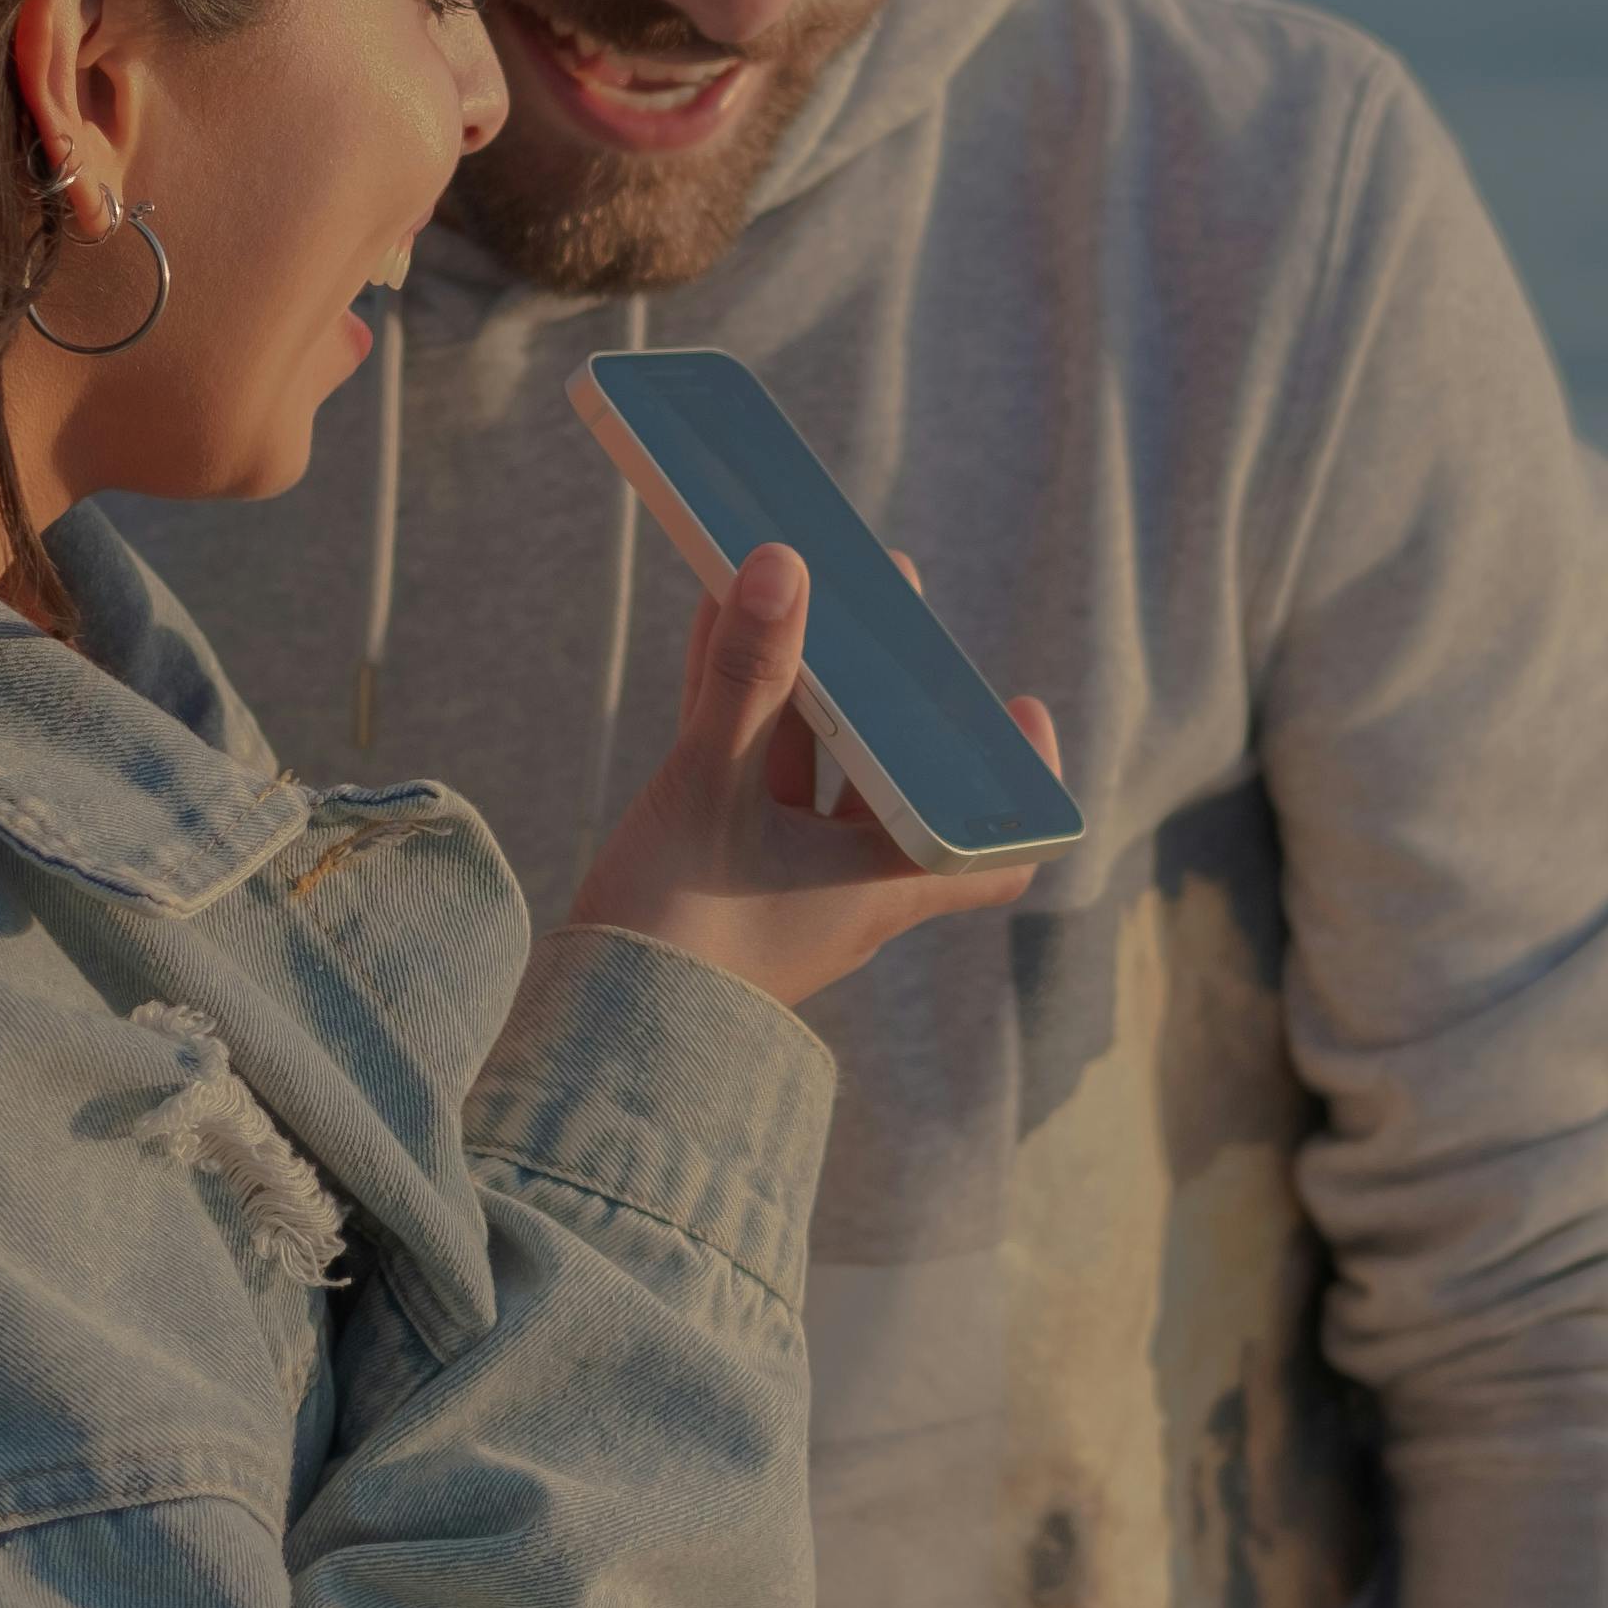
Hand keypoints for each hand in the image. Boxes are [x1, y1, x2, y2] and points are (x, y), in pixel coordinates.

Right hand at [568, 544, 1058, 1009]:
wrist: (586, 1043)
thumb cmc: (675, 936)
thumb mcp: (711, 790)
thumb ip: (747, 678)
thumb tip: (784, 564)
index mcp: (881, 889)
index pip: (992, 856)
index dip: (1017, 784)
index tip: (1020, 708)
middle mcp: (841, 886)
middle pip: (888, 770)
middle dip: (884, 679)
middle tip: (892, 592)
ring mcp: (775, 878)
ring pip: (803, 761)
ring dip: (801, 676)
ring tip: (801, 578)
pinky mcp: (712, 869)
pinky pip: (739, 768)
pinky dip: (736, 701)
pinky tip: (715, 615)